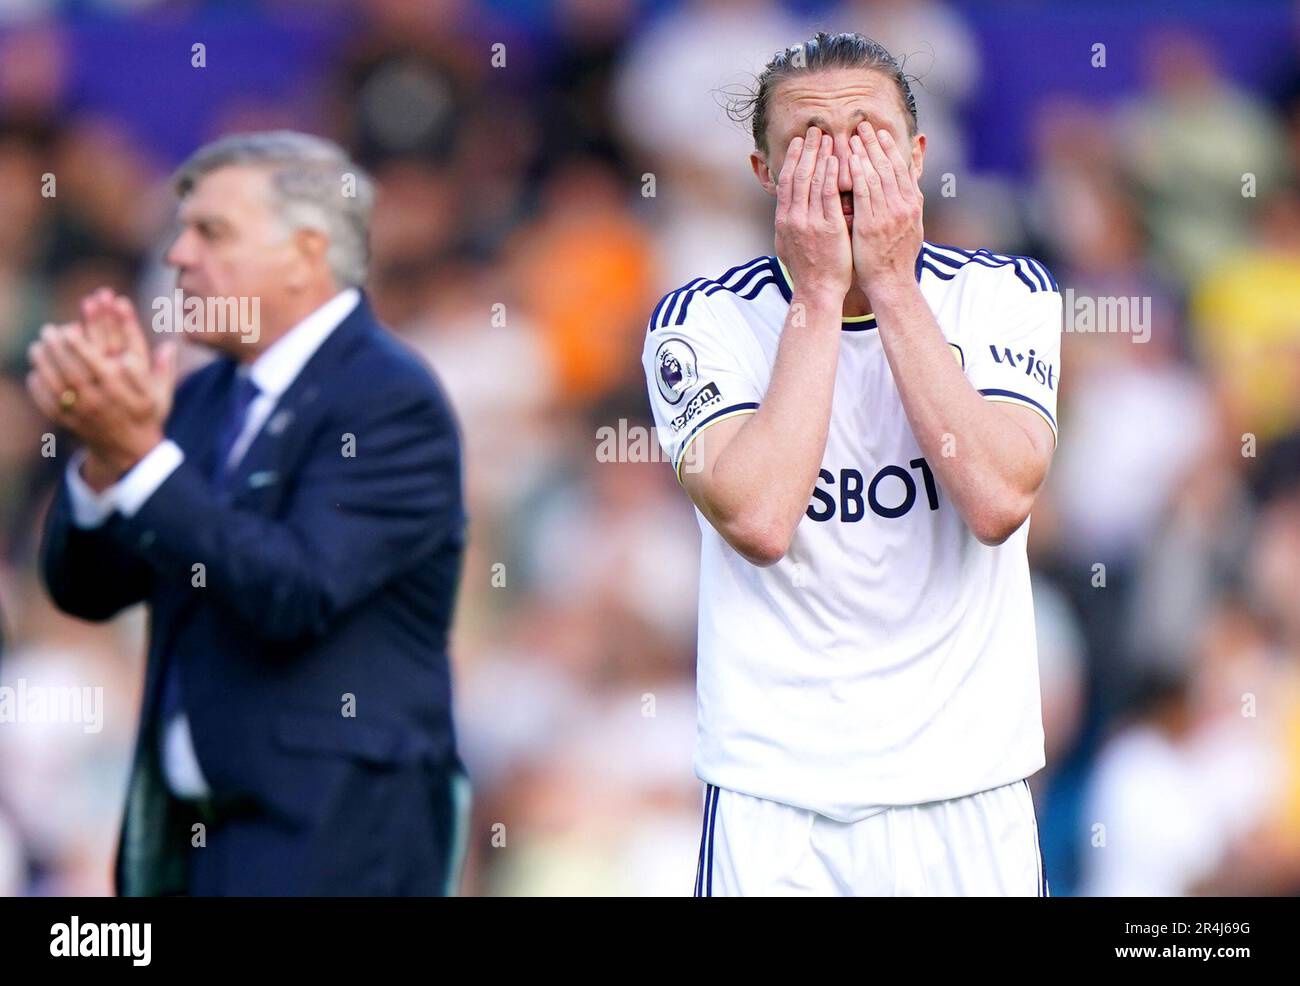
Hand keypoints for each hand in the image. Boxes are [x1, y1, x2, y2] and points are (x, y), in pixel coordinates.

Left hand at [27, 297, 177, 483]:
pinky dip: (39, 387)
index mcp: (123, 393)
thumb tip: (170, 345)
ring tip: (37, 346)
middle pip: (75, 373)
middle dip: (59, 349)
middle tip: (49, 330)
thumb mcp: (162, 396)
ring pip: (58, 386)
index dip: (83, 347)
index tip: (73, 327)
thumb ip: (163, 370)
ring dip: (45, 365)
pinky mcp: (70, 424)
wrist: (131, 454)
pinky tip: (37, 372)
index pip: (101, 366)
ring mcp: (84, 415)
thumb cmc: (146, 417)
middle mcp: (102, 403)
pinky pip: (49, 404)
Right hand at [774, 127, 852, 304]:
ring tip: (827, 136)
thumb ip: (789, 224)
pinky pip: (828, 195)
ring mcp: (809, 222)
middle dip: (805, 150)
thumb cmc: (807, 271)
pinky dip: (830, 174)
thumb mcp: (788, 245)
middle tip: (813, 129)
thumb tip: (787, 210)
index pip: (786, 182)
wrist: (817, 292)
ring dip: (819, 155)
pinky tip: (836, 159)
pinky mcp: (828, 228)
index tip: (798, 142)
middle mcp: (793, 218)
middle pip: (797, 175)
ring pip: (812, 180)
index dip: (792, 159)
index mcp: (783, 220)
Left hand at [847, 123, 923, 295]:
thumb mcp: (909, 225)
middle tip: (863, 125)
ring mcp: (889, 214)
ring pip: (877, 175)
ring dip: (864, 153)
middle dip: (875, 144)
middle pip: (889, 166)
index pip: (901, 168)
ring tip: (852, 137)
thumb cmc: (895, 256)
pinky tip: (849, 160)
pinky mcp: (873, 224)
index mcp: (912, 204)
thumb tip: (908, 183)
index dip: (889, 148)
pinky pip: (864, 193)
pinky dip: (858, 174)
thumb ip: (907, 201)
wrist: (891, 282)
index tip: (878, 133)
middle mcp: (904, 206)